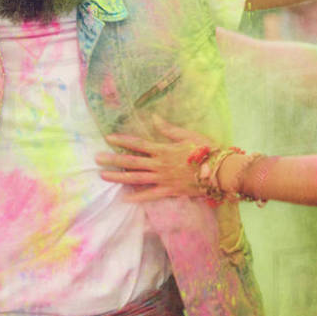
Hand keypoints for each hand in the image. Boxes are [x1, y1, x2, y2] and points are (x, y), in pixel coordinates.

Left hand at [97, 116, 215, 201]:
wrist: (220, 171)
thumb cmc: (206, 150)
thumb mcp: (187, 135)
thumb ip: (168, 129)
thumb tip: (153, 117)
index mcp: (163, 149)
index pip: (138, 144)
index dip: (122, 141)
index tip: (108, 138)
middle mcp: (159, 165)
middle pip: (132, 162)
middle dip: (113, 160)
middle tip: (97, 159)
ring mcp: (163, 179)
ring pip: (136, 178)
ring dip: (119, 177)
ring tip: (104, 175)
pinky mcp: (169, 191)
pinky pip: (150, 195)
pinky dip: (137, 196)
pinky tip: (124, 198)